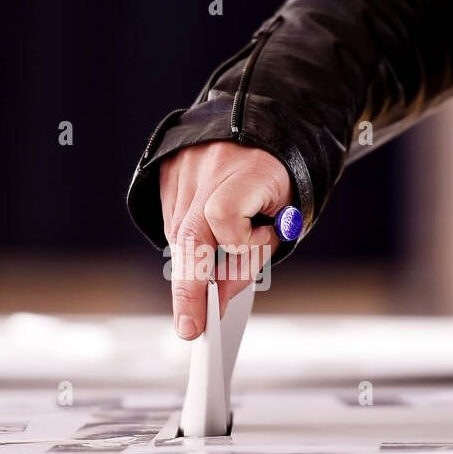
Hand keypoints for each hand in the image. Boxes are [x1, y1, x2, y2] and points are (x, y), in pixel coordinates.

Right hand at [160, 141, 291, 338]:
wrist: (271, 125)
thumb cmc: (283, 181)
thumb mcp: (285, 220)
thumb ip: (252, 257)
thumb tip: (218, 296)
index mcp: (253, 168)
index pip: (224, 216)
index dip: (235, 249)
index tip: (233, 284)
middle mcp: (212, 163)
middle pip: (189, 234)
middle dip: (188, 289)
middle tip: (190, 328)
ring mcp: (185, 164)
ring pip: (178, 232)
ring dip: (194, 257)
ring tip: (222, 251)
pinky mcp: (167, 168)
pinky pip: (170, 218)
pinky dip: (186, 235)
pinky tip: (206, 229)